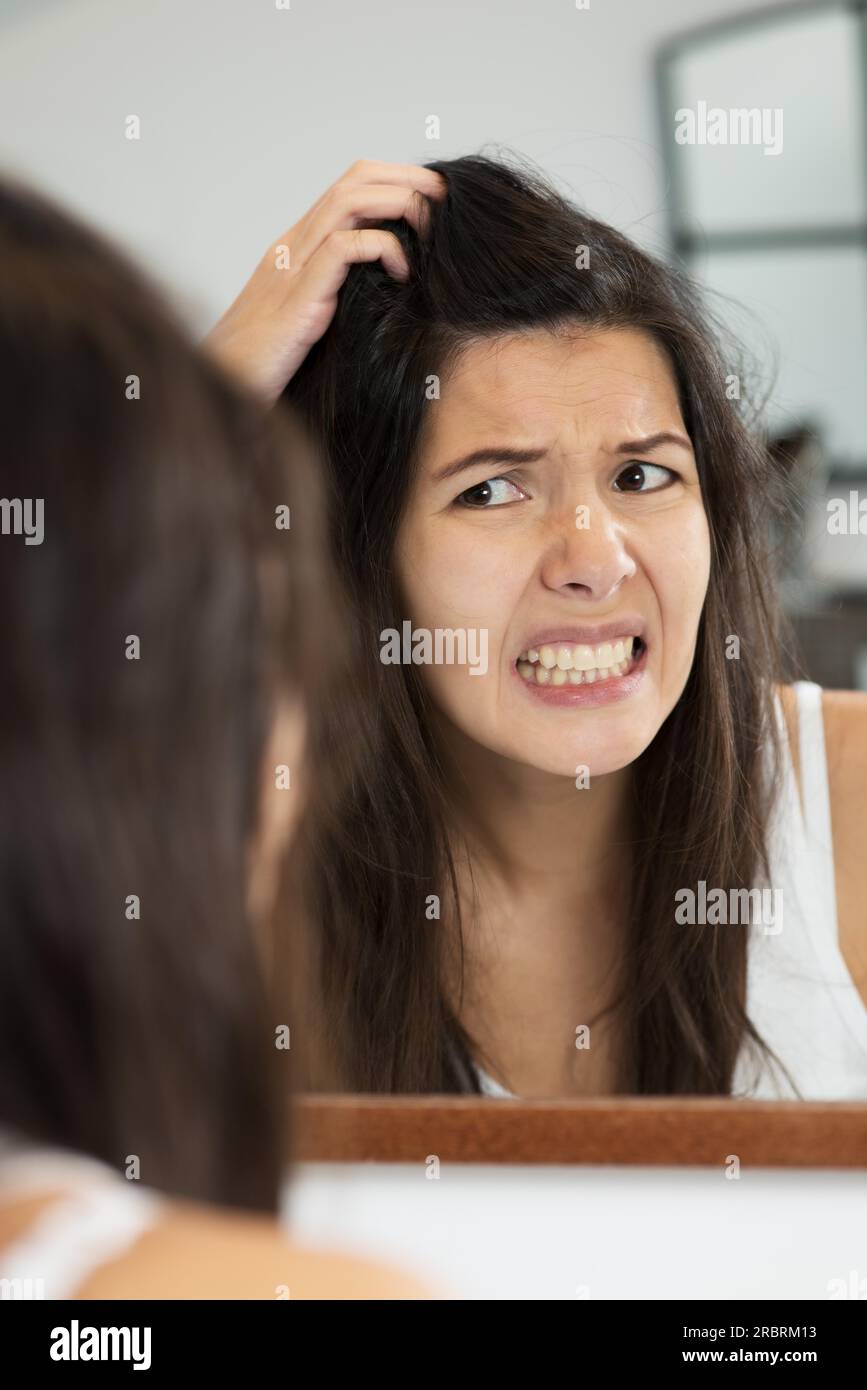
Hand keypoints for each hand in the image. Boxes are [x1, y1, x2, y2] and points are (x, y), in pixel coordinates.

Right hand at [202, 159, 446, 404]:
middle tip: (445, 195)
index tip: (433, 196)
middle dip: (406, 178)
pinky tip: (403, 274)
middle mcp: (294, 245)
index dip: (394, 179)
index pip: (349, 187)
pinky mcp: (299, 296)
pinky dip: (383, 249)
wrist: (222, 384)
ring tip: (430, 225)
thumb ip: (339, 293)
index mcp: (298, 247)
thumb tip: (392, 287)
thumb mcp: (312, 317)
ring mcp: (293, 266)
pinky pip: (345, 248)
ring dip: (399, 202)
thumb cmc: (267, 362)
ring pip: (349, 201)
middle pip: (353, 181)